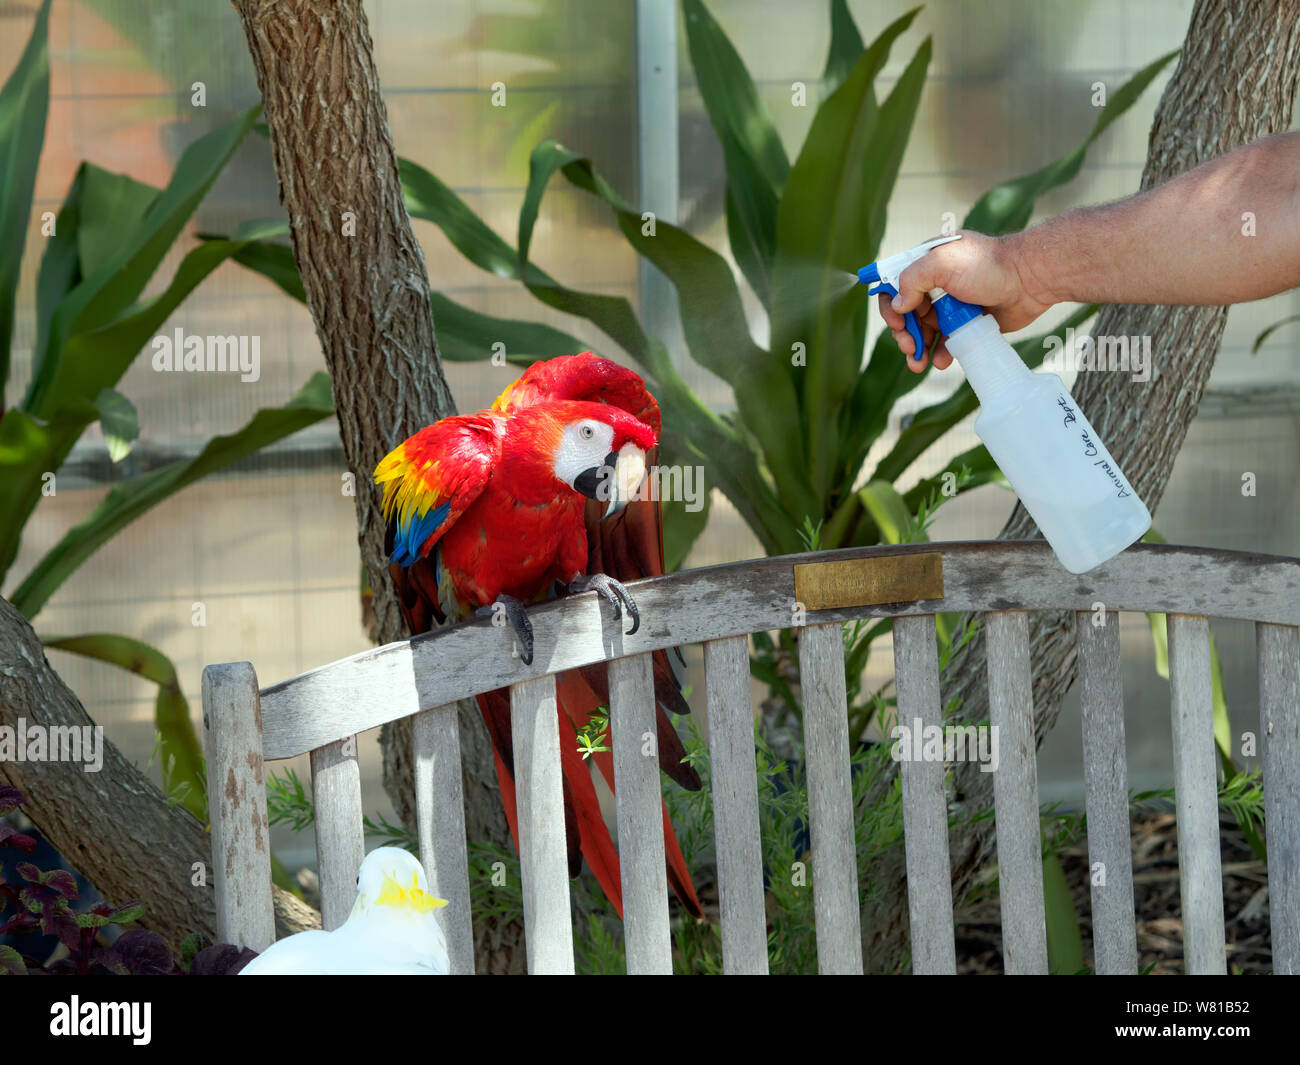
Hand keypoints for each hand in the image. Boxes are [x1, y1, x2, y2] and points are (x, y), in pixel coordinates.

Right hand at [876, 230, 1054, 371]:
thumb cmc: (988, 266)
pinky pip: (945, 342)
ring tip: (919, 363)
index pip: (893, 285)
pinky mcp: (966, 324)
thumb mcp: (942, 263)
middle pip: (906, 314)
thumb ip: (912, 280)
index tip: (898, 322)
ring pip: (923, 332)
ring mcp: (950, 306)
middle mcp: (935, 285)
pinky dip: (938, 353)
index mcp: (926, 265)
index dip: (890, 306)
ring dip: (917, 349)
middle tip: (909, 347)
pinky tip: (940, 361)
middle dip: (903, 333)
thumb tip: (898, 306)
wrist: (1029, 280)